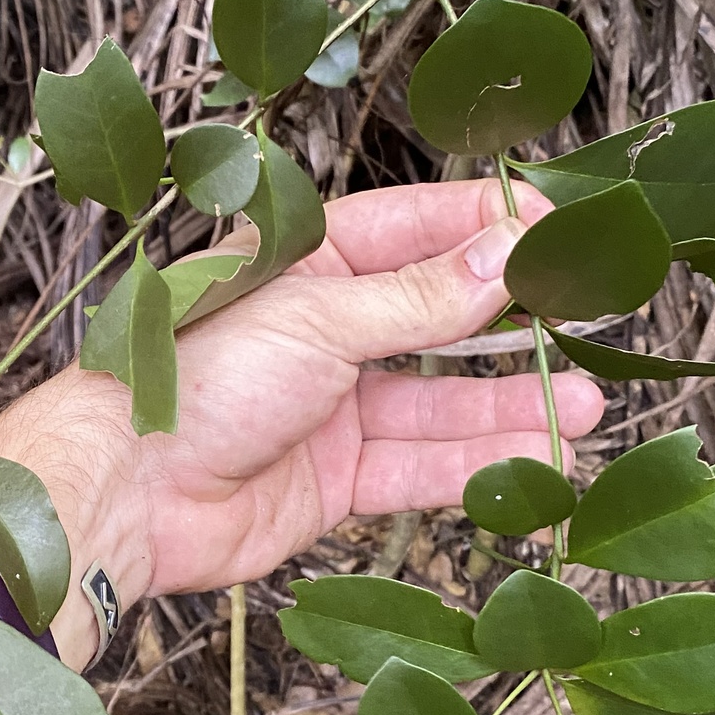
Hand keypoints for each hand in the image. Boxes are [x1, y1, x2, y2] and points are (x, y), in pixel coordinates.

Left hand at [0, 179, 604, 669]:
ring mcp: (330, 408)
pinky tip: (539, 459)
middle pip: (435, 320)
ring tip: (588, 403)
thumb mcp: (318, 319)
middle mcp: (321, 332)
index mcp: (306, 266)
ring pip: (438, 403)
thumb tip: (507, 252)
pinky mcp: (332, 480)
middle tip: (587, 320)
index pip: (412, 229)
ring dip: (510, 404)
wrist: (125, 492)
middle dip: (511, 323)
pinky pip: (418, 468)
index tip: (558, 222)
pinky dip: (476, 466)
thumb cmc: (197, 379)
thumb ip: (419, 299)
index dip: (485, 224)